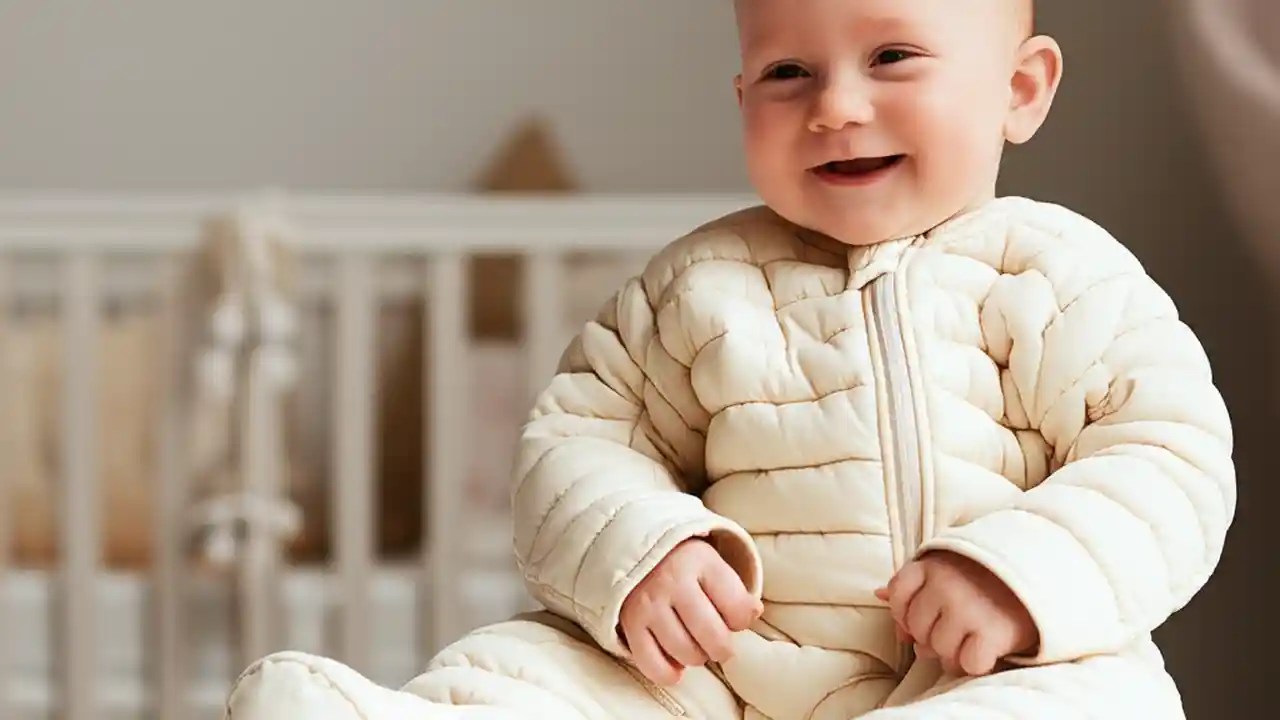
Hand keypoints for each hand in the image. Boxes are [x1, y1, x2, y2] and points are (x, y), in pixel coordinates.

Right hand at [620, 538, 762, 685]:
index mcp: (700, 562)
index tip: (733, 618)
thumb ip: (735, 590)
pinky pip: (652, 665)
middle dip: (722, 647)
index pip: (737, 608)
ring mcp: (649, 604)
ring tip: (695, 645)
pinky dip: (668, 673)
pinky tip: (676, 665)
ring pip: (685, 653)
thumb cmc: (683, 564)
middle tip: (718, 643)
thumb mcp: (712, 564)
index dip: (741, 621)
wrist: (635, 551)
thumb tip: (753, 614)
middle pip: (712, 636)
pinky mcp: (630, 624)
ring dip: (696, 657)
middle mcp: (672, 582)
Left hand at [875, 551, 1037, 676]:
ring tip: (968, 639)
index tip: (922, 617)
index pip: (897, 595)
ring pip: (938, 649)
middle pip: (917, 629)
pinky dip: (974, 664)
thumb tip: (878, 594)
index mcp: (931, 565)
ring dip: (952, 653)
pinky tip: (983, 650)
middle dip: (931, 636)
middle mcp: (945, 585)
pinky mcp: (991, 632)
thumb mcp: (946, 568)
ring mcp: (967, 608)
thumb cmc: (984, 577)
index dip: (905, 614)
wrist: (1040, 577)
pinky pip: (966, 663)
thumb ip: (913, 583)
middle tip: (953, 629)